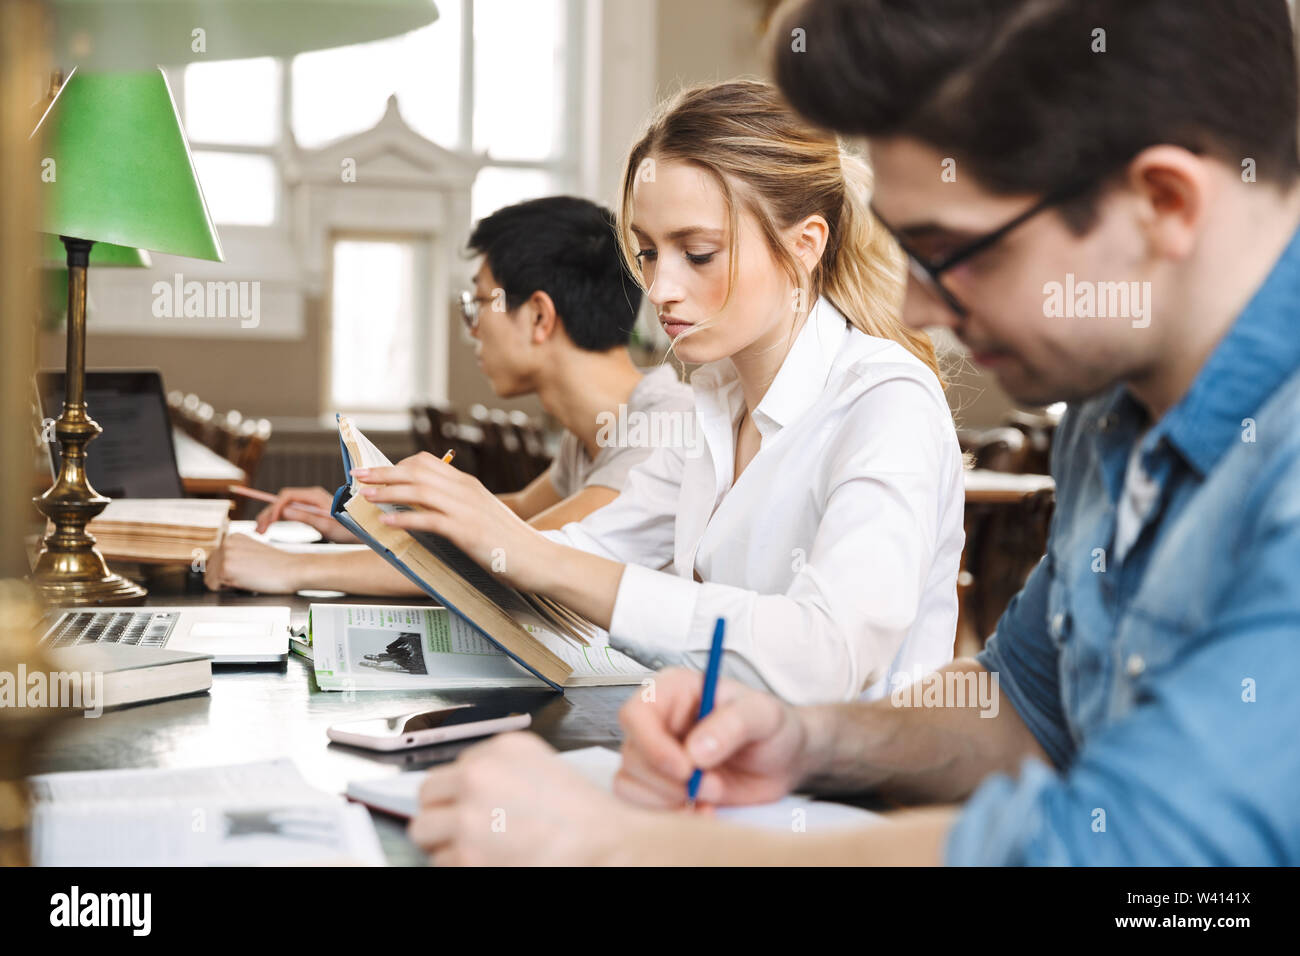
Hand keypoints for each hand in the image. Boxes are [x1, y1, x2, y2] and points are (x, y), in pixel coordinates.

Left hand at [204, 532, 303, 593]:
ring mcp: (226, 554)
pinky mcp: (227, 567)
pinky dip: (227, 589)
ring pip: (209, 578)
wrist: (293, 569)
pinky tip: (245, 582)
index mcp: (233, 537)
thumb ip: (235, 556)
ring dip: (225, 584)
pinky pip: (213, 586)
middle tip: (247, 576)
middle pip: (209, 569)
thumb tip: (217, 569)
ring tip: (246, 579)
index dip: (227, 572)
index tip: (243, 572)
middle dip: (223, 578)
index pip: (214, 560)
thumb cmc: (279, 566)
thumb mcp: (253, 553)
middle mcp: (227, 542)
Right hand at [254, 486, 355, 542]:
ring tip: (260, 530)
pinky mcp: (308, 510)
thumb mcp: (327, 526)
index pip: (287, 496)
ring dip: (270, 517)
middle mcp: (310, 496)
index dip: (275, 507)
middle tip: (259, 530)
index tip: (270, 522)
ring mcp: (308, 503)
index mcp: (315, 496)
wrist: (360, 531)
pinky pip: (288, 512)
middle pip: (282, 501)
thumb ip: (306, 517)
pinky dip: (277, 519)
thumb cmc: (348, 529)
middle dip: (269, 514)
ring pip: (282, 506)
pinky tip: (268, 527)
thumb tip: (284, 512)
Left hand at [352, 453, 553, 591]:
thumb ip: (459, 508)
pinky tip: (387, 522)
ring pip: (418, 490)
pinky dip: (404, 518)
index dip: (397, 465)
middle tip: (358, 476)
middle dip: (383, 472)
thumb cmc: (511, 544)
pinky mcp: (467, 531)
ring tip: (365, 496)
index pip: (427, 462)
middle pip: (417, 470)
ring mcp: (467, 509)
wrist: (541, 559)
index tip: (377, 473)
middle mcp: (466, 490)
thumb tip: (430, 511)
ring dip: (387, 491)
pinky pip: (428, 519)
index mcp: (469, 485)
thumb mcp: (483, 516)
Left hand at [408, 732, 644, 865]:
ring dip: (445, 843)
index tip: (465, 804)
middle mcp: (479, 777)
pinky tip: (489, 860)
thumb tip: (458, 785)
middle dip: (440, 815)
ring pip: (424, 833)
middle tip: (462, 828)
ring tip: (477, 847)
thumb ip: (496, 766)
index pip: (448, 767)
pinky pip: (441, 863)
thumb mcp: (541, 765)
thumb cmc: (581, 814)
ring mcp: (469, 819)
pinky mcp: (467, 857)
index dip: (456, 792)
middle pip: (425, 797)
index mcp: (499, 750)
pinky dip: (460, 865)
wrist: (605, 844)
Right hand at [616, 668, 813, 808]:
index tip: (684, 768)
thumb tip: (695, 751)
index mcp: (674, 691)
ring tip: (710, 797)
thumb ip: (732, 725)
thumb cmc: (771, 726)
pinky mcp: (661, 786)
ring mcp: (656, 756)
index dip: (652, 744)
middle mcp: (658, 722)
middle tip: (709, 784)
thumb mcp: (762, 715)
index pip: (636, 713)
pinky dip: (671, 815)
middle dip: (669, 780)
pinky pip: (643, 805)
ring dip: (670, 800)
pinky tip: (702, 811)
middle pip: (632, 755)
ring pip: (631, 783)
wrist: (784, 760)